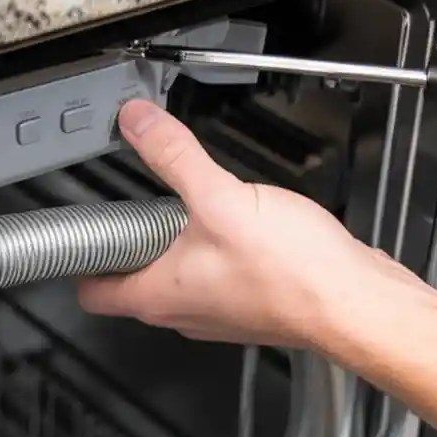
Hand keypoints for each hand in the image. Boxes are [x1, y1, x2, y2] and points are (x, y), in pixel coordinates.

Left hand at [76, 100, 420, 348]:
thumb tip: (138, 123)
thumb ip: (174, 156)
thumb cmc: (294, 272)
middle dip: (134, 242)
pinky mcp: (254, 304)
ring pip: (181, 278)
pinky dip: (219, 250)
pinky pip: (219, 277)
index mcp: (158, 295)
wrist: (356, 303)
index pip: (92, 293)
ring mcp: (220, 312)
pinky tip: (243, 224)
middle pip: (135, 281)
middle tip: (140, 204)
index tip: (81, 230)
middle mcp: (184, 312)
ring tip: (195, 207)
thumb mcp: (220, 197)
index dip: (79, 261)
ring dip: (180, 245)